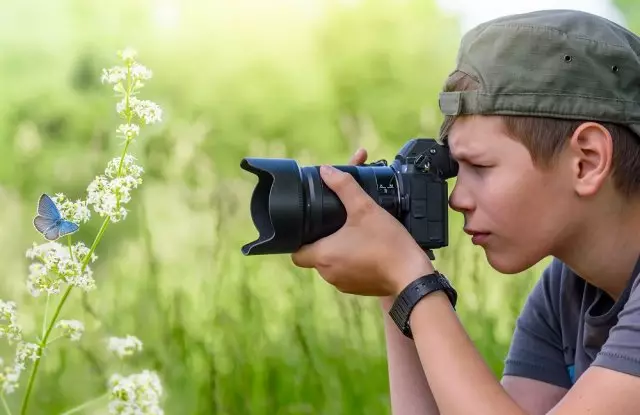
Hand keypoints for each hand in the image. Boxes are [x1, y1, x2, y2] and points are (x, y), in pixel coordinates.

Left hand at [291, 148, 434, 296]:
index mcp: (323, 255)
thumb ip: (344, 186)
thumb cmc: (387, 244)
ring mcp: (343, 283)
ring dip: (339, 249)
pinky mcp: (357, 288)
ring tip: (353, 233)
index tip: (310, 226)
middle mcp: (328, 273)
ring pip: (331, 263)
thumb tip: (326, 170)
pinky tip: (366, 247)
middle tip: (336, 223)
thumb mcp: (365, 208)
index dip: (299, 238)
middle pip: (314, 255)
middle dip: (323, 239)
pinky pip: (346, 272)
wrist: (412, 276)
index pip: (295, 252)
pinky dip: (352, 260)